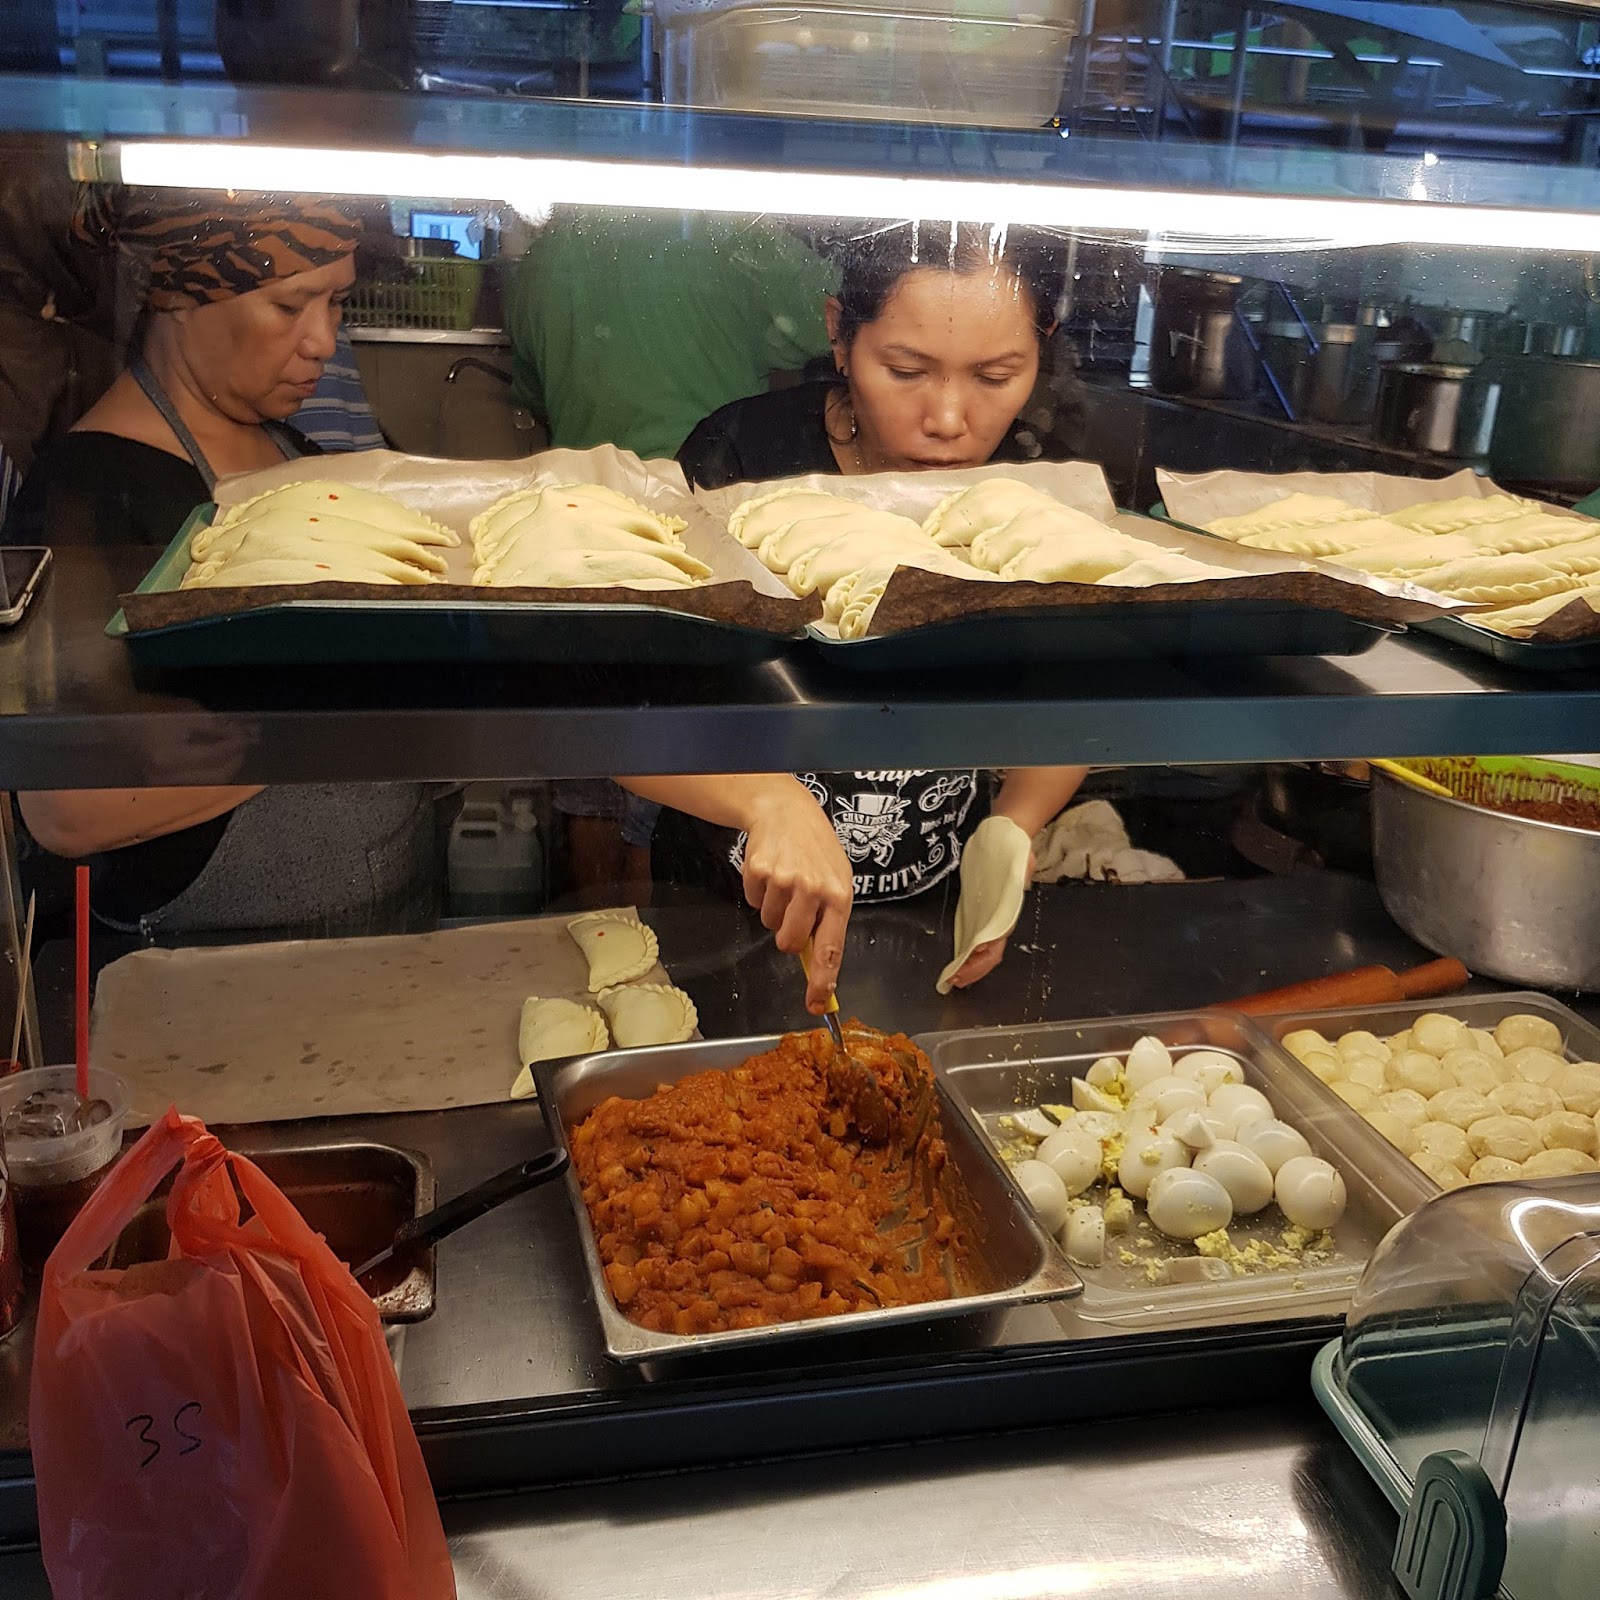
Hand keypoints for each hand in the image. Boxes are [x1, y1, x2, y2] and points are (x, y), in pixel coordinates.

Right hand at [737, 779, 852, 1012]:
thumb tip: (819, 968)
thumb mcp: (836, 881)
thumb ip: (829, 922)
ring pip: (769, 923)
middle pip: (790, 943)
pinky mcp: (758, 871)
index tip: (817, 1004)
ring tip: (786, 881)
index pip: (831, 949)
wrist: (788, 812)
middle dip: (788, 937)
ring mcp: (784, 880)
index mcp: (839, 896)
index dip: (823, 982)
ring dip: (775, 910)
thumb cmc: (817, 851)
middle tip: (794, 911)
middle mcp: (813, 889)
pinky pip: (753, 902)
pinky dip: (759, 893)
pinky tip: (771, 871)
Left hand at [945, 849, 1033, 990]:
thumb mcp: (1020, 855)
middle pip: (989, 953)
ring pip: (982, 949)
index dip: (982, 959)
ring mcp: (989, 916)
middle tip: (954, 981)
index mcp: (1009, 911)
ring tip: (953, 977)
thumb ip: (1020, 867)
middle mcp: (1000, 918)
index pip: (996, 942)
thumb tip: (1022, 868)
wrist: (1008, 834)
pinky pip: (974, 937)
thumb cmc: (1015, 846)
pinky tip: (958, 961)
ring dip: (969, 966)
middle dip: (973, 970)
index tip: (967, 968)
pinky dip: (966, 953)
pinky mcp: (979, 911)